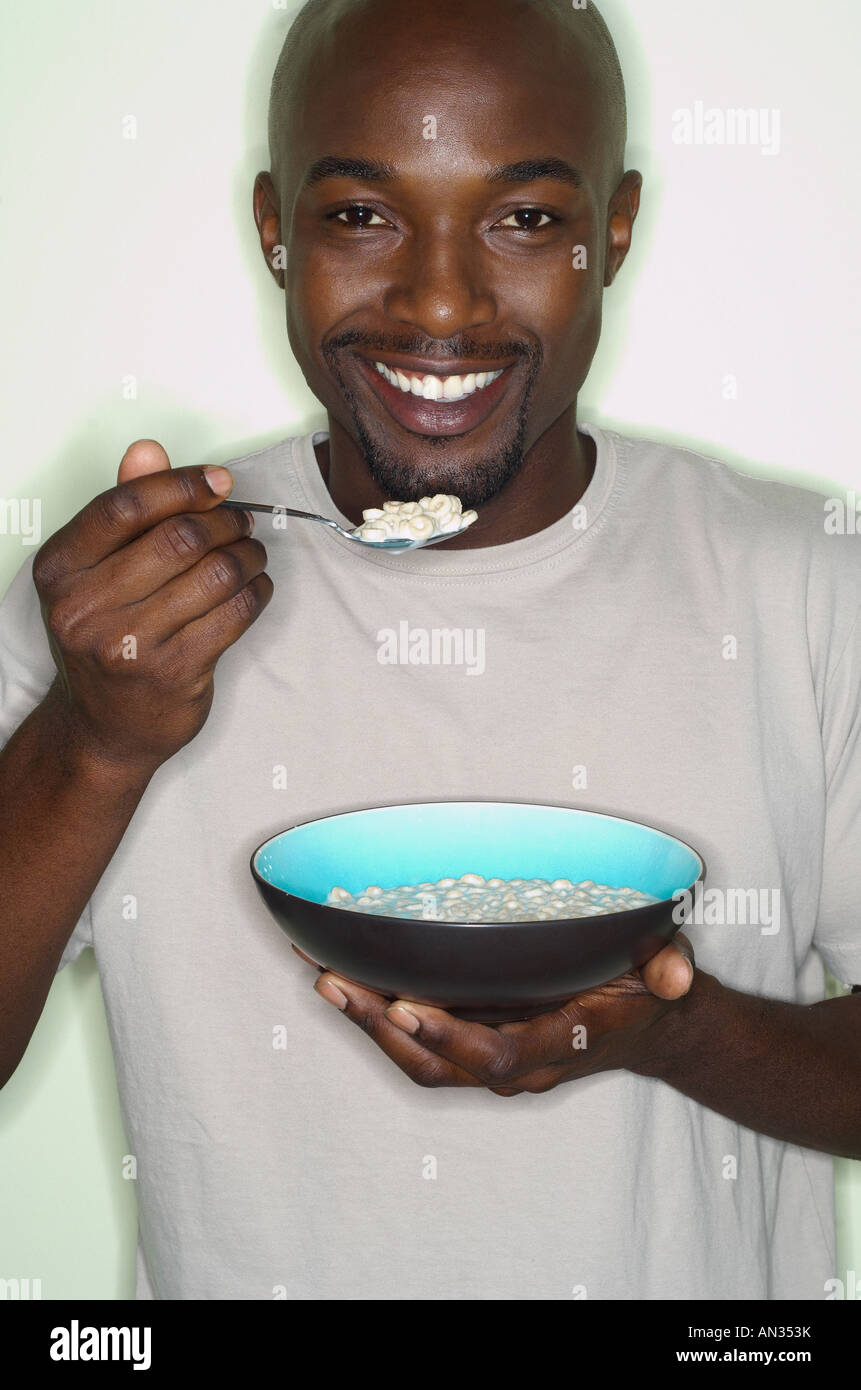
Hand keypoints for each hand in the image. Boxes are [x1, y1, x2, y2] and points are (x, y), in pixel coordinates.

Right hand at [33, 440, 272, 776]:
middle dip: (225, 523)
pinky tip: (254, 588)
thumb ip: (123, 511)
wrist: (103, 730)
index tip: (218, 481)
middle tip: (242, 523)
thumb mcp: (94, 574)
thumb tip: (148, 450)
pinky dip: (257, 592)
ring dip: (248, 555)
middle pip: (179, 537)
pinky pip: (236, 613)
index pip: (125, 506)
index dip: (181, 485)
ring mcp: (130, 645)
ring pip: (216, 573)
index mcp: (59, 570)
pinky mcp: (175, 672)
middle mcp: (86, 608)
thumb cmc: (105, 638)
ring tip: (251, 555)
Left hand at [303, 935, 695, 1094]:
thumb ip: (667, 970)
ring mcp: (492, 1055)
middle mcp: (518, 1062)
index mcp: (559, 1045)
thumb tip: (674, 975)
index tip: (406, 1006)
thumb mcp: (666, 973)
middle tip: (332, 981)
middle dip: (379, 1026)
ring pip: (415, 1056)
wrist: (648, 1028)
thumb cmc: (648, 994)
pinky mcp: (477, 1039)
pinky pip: (419, 1037)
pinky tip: (346, 970)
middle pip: (434, 1064)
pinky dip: (378, 1009)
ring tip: (320, 974)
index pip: (495, 1056)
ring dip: (365, 1019)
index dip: (449, 1036)